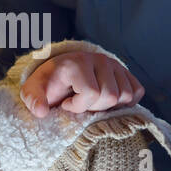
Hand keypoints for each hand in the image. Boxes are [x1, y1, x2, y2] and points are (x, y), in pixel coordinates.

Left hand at [21, 51, 143, 116]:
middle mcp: (99, 59)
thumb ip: (32, 99)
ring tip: (93, 102)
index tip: (66, 104)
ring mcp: (114, 64)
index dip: (79, 106)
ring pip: (126, 95)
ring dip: (110, 105)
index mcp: (76, 63)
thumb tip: (41, 112)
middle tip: (81, 103)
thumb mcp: (32, 90)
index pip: (92, 93)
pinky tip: (108, 101)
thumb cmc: (48, 85)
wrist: (61, 73)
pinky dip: (126, 101)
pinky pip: (137, 91)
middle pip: (111, 95)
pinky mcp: (125, 71)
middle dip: (95, 107)